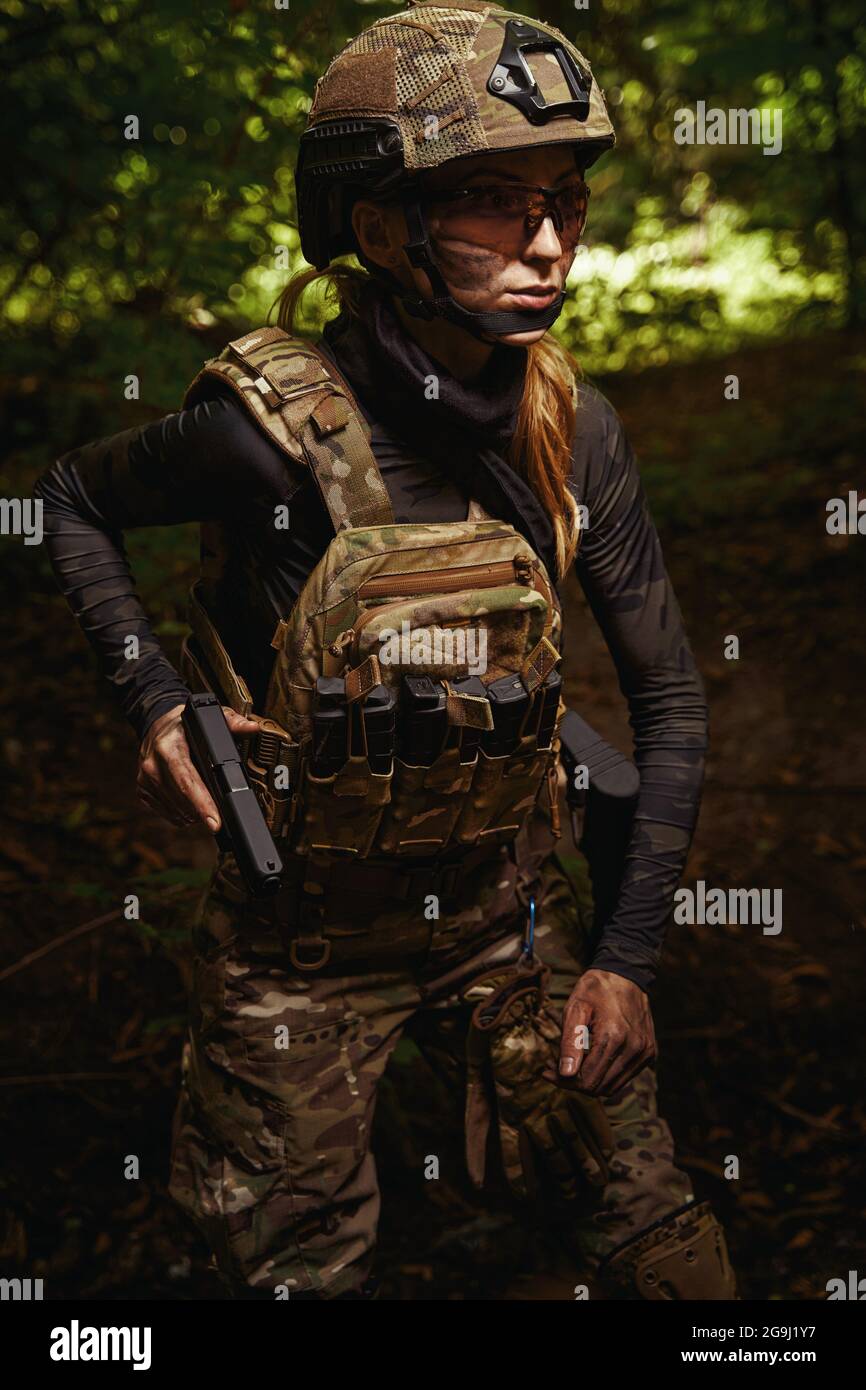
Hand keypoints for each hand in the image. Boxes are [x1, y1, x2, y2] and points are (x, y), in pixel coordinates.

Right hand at [136, 701, 259, 830]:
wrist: (156, 723)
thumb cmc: (186, 723)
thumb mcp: (211, 716)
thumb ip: (234, 723)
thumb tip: (253, 728)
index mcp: (169, 746)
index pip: (187, 780)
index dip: (202, 803)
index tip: (216, 821)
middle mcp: (152, 763)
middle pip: (181, 799)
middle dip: (202, 812)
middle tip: (219, 818)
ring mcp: (145, 778)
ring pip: (174, 809)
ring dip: (192, 813)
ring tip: (206, 806)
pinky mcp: (142, 789)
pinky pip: (165, 812)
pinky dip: (180, 813)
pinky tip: (190, 805)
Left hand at [558, 968, 655, 1097]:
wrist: (625, 974)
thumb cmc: (595, 990)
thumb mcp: (575, 1009)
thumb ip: (570, 1042)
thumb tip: (566, 1074)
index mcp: (614, 1036)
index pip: (587, 1079)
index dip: (564, 1081)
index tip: (547, 1071)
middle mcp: (634, 1048)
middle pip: (599, 1087)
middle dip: (574, 1083)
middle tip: (555, 1069)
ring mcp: (645, 1052)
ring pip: (612, 1087)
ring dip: (590, 1082)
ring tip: (572, 1066)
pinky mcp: (649, 1053)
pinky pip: (624, 1077)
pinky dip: (606, 1076)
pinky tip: (591, 1061)